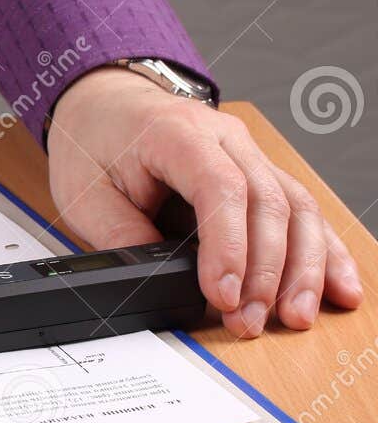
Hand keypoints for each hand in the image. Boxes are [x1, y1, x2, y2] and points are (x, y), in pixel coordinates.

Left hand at [46, 67, 361, 337]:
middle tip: (249, 320)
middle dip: (266, 271)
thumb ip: (120, 233)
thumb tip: (157, 278)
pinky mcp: (260, 174)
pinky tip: (338, 288)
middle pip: (269, 202)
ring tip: (295, 316)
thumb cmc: (94, 142)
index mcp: (177, 133)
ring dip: (302, 268)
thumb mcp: (83, 192)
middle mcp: (225, 138)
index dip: (229, 247)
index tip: (223, 295)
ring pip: (297, 208)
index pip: (219, 188)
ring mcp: (249, 154)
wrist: (106, 102)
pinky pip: (302, 212)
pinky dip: (323, 252)